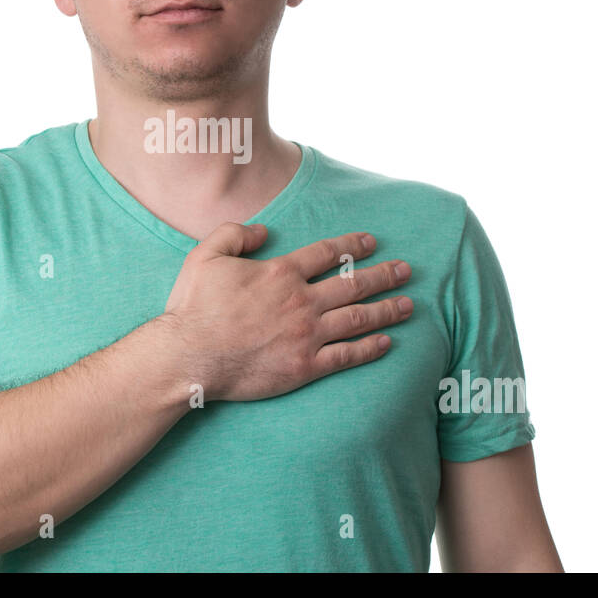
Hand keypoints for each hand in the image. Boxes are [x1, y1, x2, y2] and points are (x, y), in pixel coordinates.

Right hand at [163, 222, 412, 401]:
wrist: (189, 356)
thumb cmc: (194, 307)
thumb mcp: (206, 255)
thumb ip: (235, 234)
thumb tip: (264, 231)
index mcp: (281, 273)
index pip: (327, 253)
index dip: (352, 245)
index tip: (371, 242)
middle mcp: (301, 301)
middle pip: (353, 284)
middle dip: (384, 275)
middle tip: (406, 270)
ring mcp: (306, 335)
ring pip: (358, 318)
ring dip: (387, 310)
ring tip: (408, 304)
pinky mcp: (304, 366)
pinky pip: (346, 356)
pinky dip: (370, 348)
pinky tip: (387, 342)